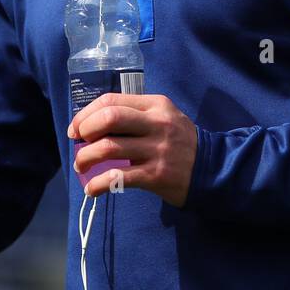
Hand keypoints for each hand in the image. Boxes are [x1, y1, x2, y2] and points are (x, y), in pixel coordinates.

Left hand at [68, 94, 197, 205]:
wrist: (212, 169)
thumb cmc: (180, 142)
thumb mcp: (164, 117)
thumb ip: (135, 115)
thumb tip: (93, 125)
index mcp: (155, 105)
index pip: (112, 101)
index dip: (87, 113)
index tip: (77, 128)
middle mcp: (157, 124)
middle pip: (109, 118)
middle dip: (85, 129)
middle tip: (78, 143)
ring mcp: (157, 150)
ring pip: (109, 148)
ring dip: (86, 158)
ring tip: (81, 166)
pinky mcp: (156, 175)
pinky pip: (118, 178)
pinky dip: (98, 184)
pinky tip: (92, 189)